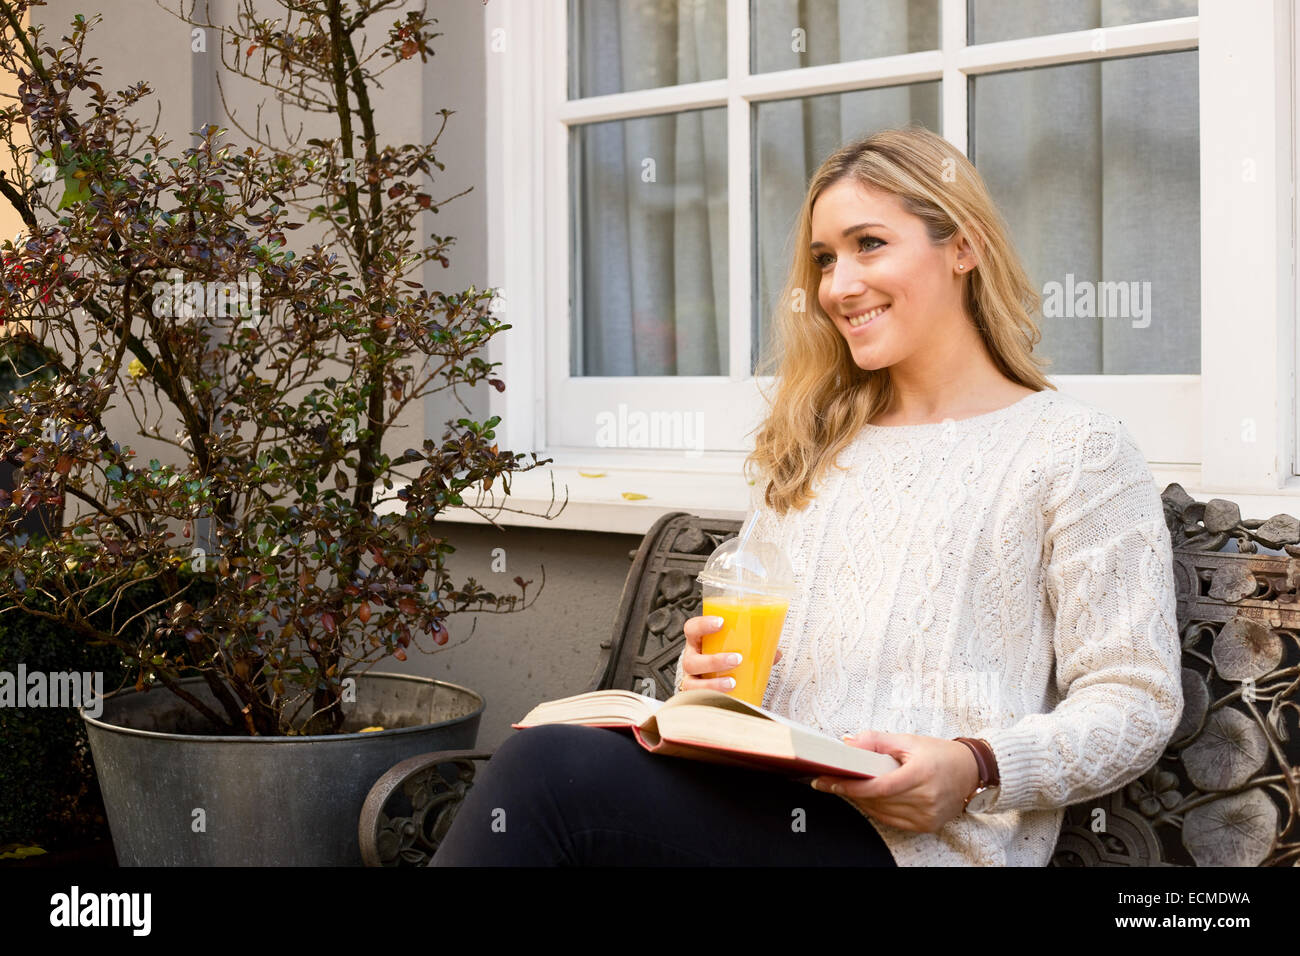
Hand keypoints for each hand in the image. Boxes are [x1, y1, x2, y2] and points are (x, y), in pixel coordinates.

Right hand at [681, 615, 781, 691]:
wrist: (713, 683)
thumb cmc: (723, 660)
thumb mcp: (733, 650)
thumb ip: (753, 649)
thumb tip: (776, 653)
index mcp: (698, 643)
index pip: (692, 629)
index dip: (702, 624)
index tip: (722, 622)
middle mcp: (690, 661)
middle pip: (691, 660)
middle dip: (714, 660)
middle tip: (737, 659)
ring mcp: (691, 680)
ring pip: (692, 684)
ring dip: (713, 683)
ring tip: (733, 682)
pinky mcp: (696, 697)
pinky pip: (698, 701)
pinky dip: (712, 700)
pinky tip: (727, 700)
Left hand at [810, 731, 979, 832]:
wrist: (970, 771)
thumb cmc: (940, 754)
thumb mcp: (907, 740)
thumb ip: (875, 741)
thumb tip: (847, 744)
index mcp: (922, 773)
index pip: (880, 786)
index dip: (852, 786)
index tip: (829, 781)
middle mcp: (927, 798)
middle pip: (877, 800)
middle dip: (850, 790)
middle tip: (829, 780)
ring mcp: (928, 815)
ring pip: (881, 812)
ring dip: (860, 800)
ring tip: (845, 786)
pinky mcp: (927, 825)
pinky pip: (892, 820)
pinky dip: (875, 809)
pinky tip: (866, 798)